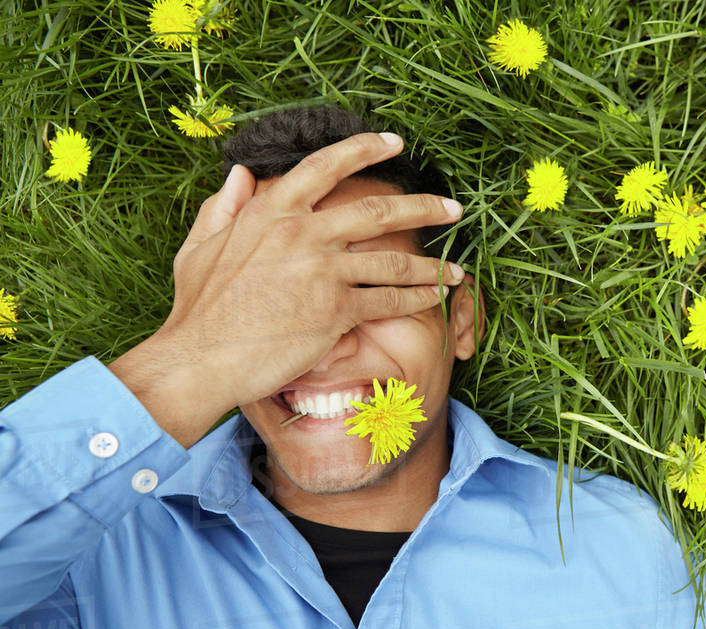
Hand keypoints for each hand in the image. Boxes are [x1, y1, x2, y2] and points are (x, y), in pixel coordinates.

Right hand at [159, 131, 464, 411]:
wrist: (200, 358)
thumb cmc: (199, 308)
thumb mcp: (200, 244)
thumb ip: (223, 206)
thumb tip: (240, 173)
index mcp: (270, 210)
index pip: (325, 166)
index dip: (364, 149)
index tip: (396, 142)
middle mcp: (302, 233)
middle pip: (378, 211)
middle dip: (424, 208)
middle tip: (455, 209)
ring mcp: (322, 272)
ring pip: (392, 261)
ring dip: (430, 266)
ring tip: (456, 270)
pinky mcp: (335, 311)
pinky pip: (388, 301)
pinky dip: (417, 299)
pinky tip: (435, 298)